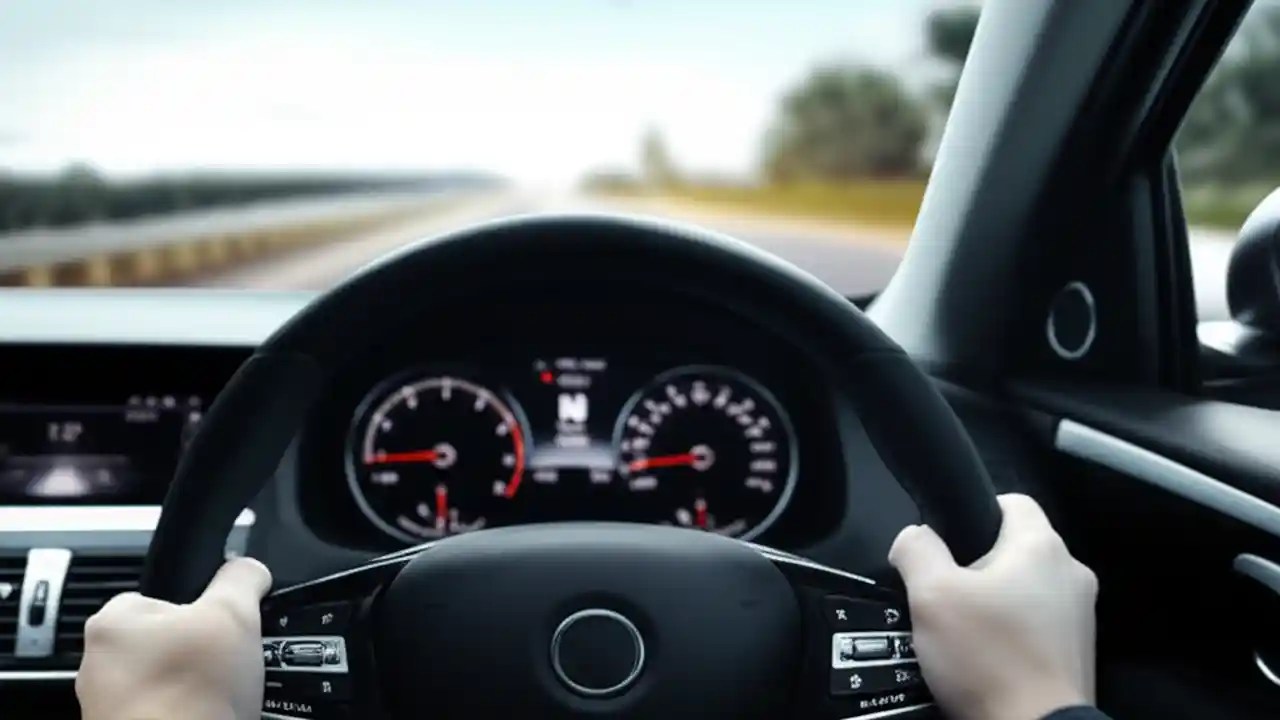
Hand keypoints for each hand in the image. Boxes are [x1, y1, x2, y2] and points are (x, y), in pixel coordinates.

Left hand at [76, 557, 271, 719]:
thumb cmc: (193, 691)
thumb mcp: (234, 613)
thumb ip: (241, 578)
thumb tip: (249, 568)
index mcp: (112, 624)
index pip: (162, 598)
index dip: (202, 611)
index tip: (224, 630)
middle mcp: (98, 666)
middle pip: (167, 642)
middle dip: (199, 653)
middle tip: (228, 664)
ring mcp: (107, 709)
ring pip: (167, 683)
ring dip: (194, 689)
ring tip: (222, 699)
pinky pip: (164, 715)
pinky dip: (187, 717)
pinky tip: (209, 719)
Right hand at [889, 494, 1097, 719]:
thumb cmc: (986, 657)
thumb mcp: (931, 595)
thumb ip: (917, 549)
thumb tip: (915, 537)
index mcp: (1042, 545)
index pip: (1008, 500)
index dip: (971, 514)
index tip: (945, 546)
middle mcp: (1072, 572)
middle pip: (1014, 548)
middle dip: (978, 565)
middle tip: (944, 594)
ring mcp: (1082, 614)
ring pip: (1026, 588)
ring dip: (996, 601)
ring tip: (963, 631)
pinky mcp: (1080, 651)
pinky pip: (1038, 623)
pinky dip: (1014, 632)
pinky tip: (988, 656)